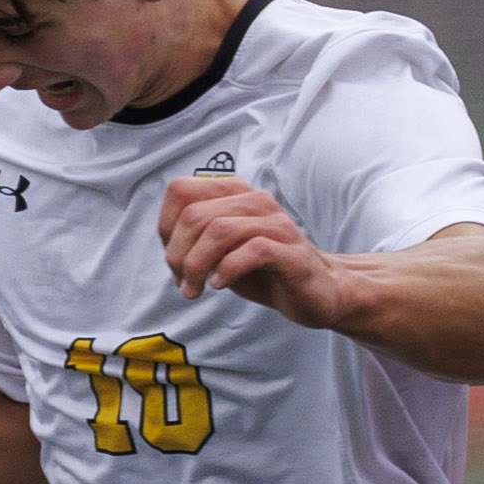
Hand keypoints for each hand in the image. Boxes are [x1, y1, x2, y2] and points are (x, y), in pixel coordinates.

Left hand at [157, 174, 356, 328]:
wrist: (318, 292)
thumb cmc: (266, 271)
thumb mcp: (223, 251)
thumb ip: (196, 240)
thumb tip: (166, 247)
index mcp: (235, 193)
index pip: (180, 192)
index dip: (166, 228)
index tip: (175, 263)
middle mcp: (255, 200)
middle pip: (195, 215)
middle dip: (178, 255)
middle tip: (184, 285)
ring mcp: (276, 224)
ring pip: (219, 230)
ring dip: (197, 266)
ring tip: (196, 290)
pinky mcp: (291, 251)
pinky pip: (252, 250)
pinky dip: (228, 270)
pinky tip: (220, 285)